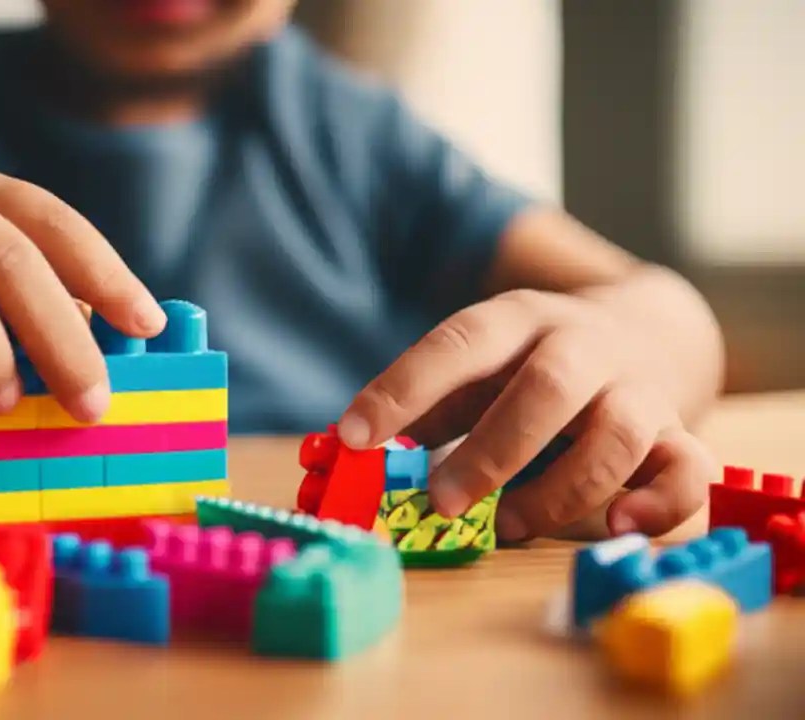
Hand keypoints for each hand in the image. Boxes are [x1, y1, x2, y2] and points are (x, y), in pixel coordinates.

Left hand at [337, 288, 716, 539]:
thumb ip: (427, 403)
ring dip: (560, 489)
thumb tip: (352, 452)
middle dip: (492, 450)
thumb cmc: (533, 363)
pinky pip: (688, 470)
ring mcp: (636, 390)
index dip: (404, 389)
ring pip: (616, 433)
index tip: (354, 437)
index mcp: (518, 320)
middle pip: (548, 386)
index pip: (459, 342)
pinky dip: (658, 504)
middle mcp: (582, 346)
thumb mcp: (480, 362)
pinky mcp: (677, 434)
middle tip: (441, 502)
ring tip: (509, 526)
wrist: (649, 329)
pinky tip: (618, 525)